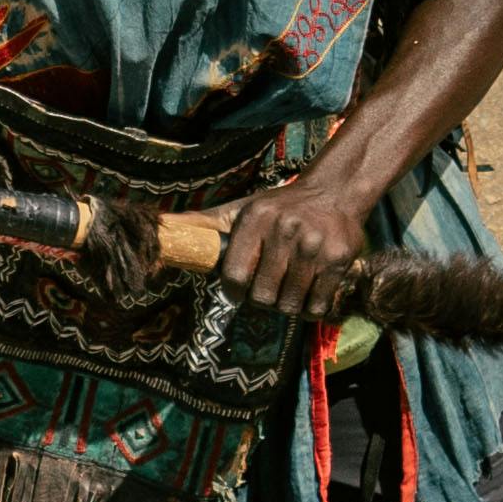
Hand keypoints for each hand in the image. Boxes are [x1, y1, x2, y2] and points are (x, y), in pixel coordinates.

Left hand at [221, 146, 395, 313]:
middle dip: (262, 299)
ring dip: (286, 304)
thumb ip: (206, 224)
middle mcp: (285, 229)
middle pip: (262, 296)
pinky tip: (308, 292)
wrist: (334, 192)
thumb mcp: (243, 210)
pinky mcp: (338, 260)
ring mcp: (314, 246)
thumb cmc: (280, 208)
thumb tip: (163, 226)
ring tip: (289, 287)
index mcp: (256, 218)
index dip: (234, 290)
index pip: (234, 276)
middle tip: (268, 287)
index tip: (241, 287)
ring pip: (289, 305)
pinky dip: (310, 308)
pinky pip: (316, 307)